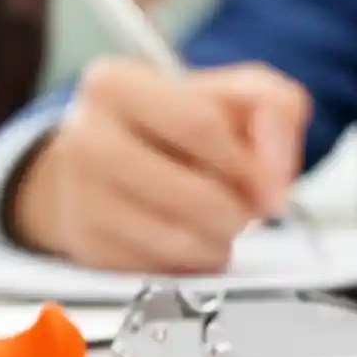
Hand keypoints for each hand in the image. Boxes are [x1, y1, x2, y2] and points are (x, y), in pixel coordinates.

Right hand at [10, 60, 310, 271]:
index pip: (201, 126)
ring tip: (216, 219)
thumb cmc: (177, 126)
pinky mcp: (91, 249)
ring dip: (220, 239)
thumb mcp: (236, 94)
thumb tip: (275, 177)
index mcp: (116, 85)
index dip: (250, 163)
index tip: (270, 183)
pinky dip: (193, 262)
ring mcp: (82, 199)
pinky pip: (166, 271)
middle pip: (198, 195)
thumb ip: (275, 110)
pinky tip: (187, 236)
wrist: (112, 163)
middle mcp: (86, 139)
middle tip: (244, 204)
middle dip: (239, 209)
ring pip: (183, 241)